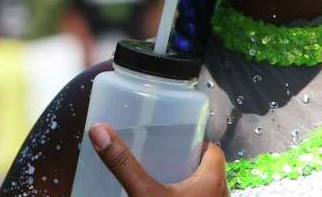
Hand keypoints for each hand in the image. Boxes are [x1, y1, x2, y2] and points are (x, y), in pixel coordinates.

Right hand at [89, 123, 228, 196]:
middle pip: (210, 172)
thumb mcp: (144, 194)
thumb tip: (99, 130)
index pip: (214, 150)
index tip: (179, 142)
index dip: (198, 144)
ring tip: (165, 188)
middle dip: (190, 168)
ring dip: (189, 190)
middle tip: (165, 165)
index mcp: (214, 179)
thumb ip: (123, 164)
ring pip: (207, 193)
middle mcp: (222, 196)